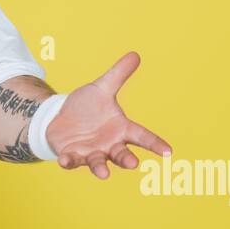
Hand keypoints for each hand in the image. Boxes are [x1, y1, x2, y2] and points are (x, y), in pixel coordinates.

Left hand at [47, 52, 171, 178]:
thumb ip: (118, 74)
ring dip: (100, 168)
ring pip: (99, 163)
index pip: (142, 136)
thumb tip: (135, 54)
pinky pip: (72, 161)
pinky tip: (65, 160)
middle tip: (133, 164)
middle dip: (127, 159)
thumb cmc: (87, 107)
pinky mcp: (73, 156)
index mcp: (121, 128)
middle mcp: (109, 144)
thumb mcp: (101, 88)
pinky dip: (69, 162)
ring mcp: (92, 152)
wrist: (61, 117)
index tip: (168, 151)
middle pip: (122, 154)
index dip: (155, 143)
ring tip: (104, 174)